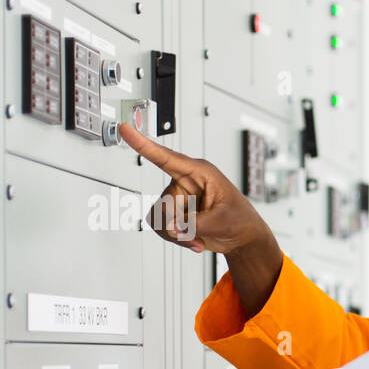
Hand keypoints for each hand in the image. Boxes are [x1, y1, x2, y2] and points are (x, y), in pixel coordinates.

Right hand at [118, 123, 272, 256]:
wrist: (243, 237)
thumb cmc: (240, 220)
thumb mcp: (223, 220)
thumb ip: (195, 223)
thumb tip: (173, 227)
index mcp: (200, 172)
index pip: (166, 157)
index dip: (144, 144)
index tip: (125, 128)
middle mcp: (185, 182)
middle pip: (163, 205)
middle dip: (177, 225)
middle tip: (195, 233)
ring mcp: (177, 198)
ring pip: (159, 218)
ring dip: (178, 235)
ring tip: (198, 238)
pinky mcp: (174, 212)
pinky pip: (161, 227)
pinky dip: (176, 239)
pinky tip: (194, 240)